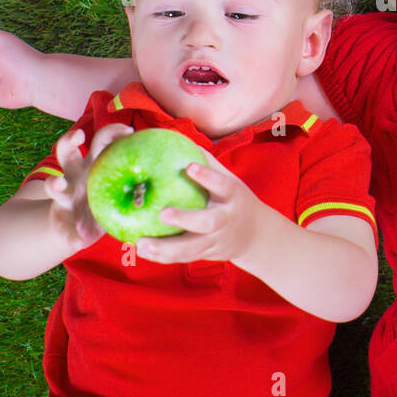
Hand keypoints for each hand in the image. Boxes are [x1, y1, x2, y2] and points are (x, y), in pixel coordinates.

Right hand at [45, 122, 133, 248]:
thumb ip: (143, 181)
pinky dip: (72, 235)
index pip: (96, 142)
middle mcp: (74, 175)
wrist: (80, 226)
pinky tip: (79, 242)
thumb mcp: (122, 190)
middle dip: (68, 140)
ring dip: (53, 184)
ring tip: (59, 186)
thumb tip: (187, 166)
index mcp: (91, 164)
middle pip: (66, 152)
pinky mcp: (60, 221)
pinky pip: (65, 229)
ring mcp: (64, 196)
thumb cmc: (109, 201)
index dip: (110, 132)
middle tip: (79, 135)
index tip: (127, 130)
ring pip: (53, 184)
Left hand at [135, 153, 269, 264]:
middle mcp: (226, 219)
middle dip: (185, 219)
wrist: (255, 235)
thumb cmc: (233, 199)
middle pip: (208, 222)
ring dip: (166, 248)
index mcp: (233, 196)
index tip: (190, 168)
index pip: (223, 185)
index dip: (208, 177)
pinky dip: (162, 257)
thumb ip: (206, 163)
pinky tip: (142, 252)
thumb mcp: (228, 179)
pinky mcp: (207, 255)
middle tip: (162, 213)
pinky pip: (183, 258)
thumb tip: (173, 138)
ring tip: (141, 244)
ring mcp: (216, 240)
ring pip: (192, 248)